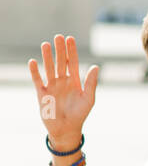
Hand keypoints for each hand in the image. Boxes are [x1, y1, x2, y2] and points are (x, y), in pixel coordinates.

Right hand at [29, 34, 98, 148]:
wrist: (67, 129)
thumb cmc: (80, 114)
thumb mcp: (89, 98)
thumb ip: (91, 83)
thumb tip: (96, 66)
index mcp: (74, 82)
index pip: (73, 63)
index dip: (72, 51)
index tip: (70, 39)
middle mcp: (62, 82)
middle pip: (61, 62)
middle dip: (60, 50)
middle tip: (58, 36)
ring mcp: (52, 87)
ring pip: (49, 68)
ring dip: (47, 57)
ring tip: (46, 44)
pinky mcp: (42, 94)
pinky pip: (37, 81)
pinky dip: (35, 72)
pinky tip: (33, 61)